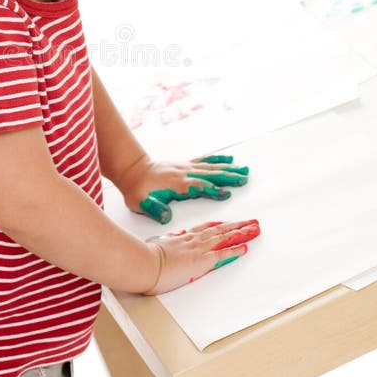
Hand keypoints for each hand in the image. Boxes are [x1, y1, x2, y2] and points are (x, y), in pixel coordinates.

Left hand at [119, 154, 249, 223]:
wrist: (131, 170)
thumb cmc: (136, 189)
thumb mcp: (140, 203)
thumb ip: (154, 209)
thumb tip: (165, 216)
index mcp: (176, 184)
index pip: (199, 187)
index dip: (213, 190)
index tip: (227, 194)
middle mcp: (184, 173)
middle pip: (210, 175)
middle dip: (228, 177)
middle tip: (244, 179)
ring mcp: (185, 167)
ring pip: (211, 167)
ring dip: (228, 169)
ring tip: (244, 170)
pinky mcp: (184, 165)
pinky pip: (204, 161)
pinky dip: (218, 160)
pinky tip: (229, 159)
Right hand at [144, 219, 259, 294]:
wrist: (146, 263)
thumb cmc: (145, 256)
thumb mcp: (154, 246)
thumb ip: (161, 244)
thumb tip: (158, 244)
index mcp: (182, 237)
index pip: (204, 228)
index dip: (217, 225)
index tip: (226, 223)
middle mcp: (193, 240)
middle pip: (219, 230)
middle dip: (236, 225)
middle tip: (249, 222)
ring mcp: (199, 249)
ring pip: (225, 238)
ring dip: (241, 233)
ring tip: (254, 229)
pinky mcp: (203, 261)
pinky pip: (223, 255)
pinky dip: (235, 250)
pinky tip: (245, 247)